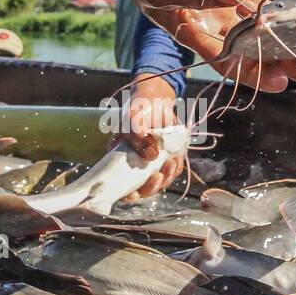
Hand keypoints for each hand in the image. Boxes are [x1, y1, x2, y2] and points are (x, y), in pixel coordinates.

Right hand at [119, 74, 183, 197]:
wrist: (157, 100)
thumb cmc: (139, 109)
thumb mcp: (133, 117)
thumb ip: (136, 134)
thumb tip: (150, 154)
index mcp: (120, 159)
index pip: (120, 185)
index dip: (126, 194)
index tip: (134, 194)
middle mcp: (136, 165)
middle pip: (142, 188)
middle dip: (152, 186)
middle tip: (158, 176)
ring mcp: (152, 164)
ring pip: (159, 182)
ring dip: (166, 177)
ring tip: (169, 162)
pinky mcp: (167, 159)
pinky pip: (172, 171)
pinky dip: (175, 169)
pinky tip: (174, 159)